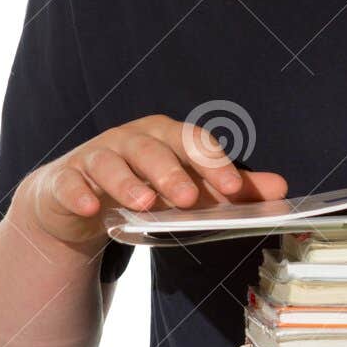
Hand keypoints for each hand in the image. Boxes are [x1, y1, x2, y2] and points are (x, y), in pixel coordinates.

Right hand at [12, 113, 289, 245]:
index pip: (193, 143)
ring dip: (127, 182)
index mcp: (165, 138)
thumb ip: (230, 190)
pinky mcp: (64, 180)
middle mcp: (130, 140)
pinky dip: (78, 193)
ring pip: (110, 163)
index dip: (214, 164)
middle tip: (188, 199)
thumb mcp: (187, 190)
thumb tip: (282, 189)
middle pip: (152, 149)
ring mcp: (95, 157)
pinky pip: (69, 183)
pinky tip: (90, 208)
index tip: (233, 190)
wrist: (78, 203)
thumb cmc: (143, 189)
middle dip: (172, 173)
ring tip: (144, 205)